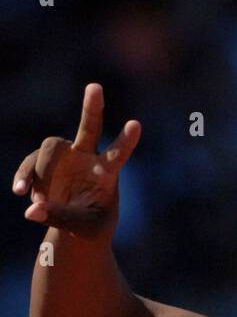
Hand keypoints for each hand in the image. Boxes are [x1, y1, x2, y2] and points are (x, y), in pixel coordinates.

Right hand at [11, 83, 140, 238]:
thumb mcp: (83, 228)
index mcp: (106, 173)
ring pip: (50, 148)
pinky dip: (24, 176)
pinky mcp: (45, 162)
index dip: (125, 141)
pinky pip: (31, 164)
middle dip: (92, 107)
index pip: (117, 154)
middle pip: (89, 127)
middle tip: (96, 87)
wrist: (76, 224)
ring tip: (39, 202)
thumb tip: (32, 210)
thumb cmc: (90, 226)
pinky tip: (20, 191)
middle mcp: (87, 157)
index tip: (136, 125)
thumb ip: (62, 218)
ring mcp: (65, 156)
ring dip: (41, 172)